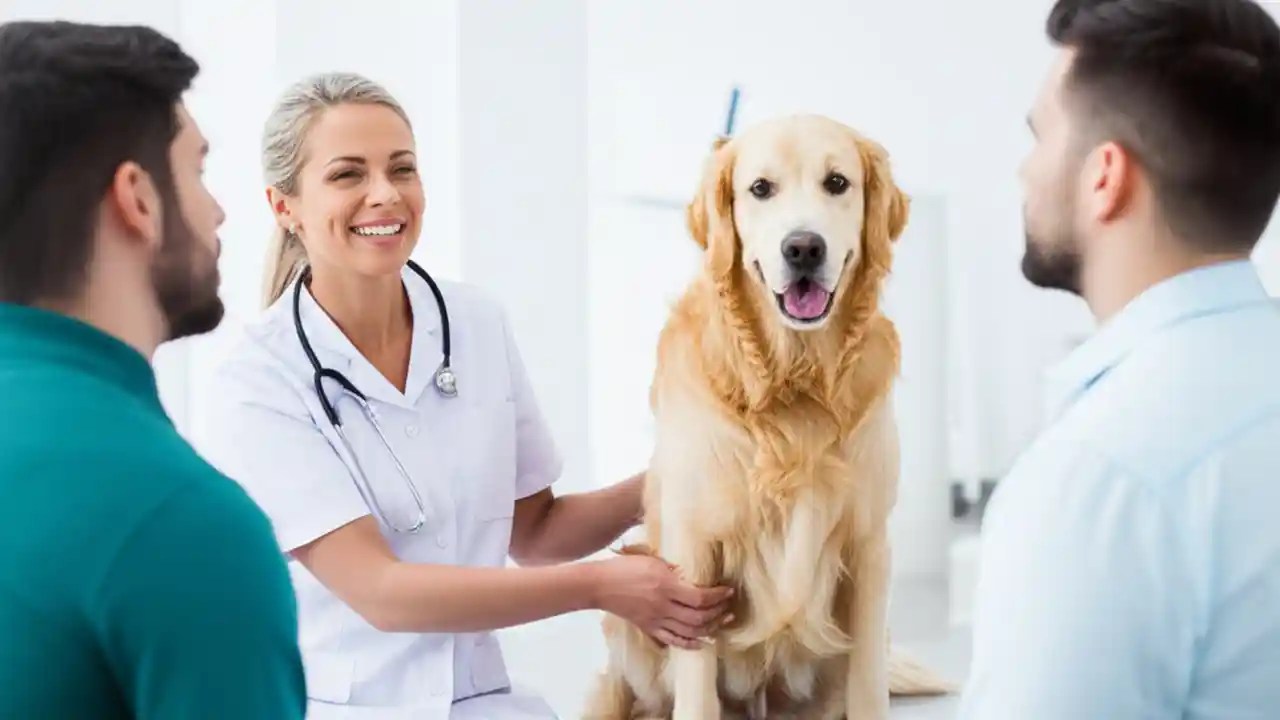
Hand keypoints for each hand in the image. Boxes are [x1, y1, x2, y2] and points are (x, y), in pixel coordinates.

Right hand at [590, 554, 733, 648]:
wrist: (600, 584)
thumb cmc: (625, 567)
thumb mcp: (652, 560)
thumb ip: (674, 569)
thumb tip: (693, 575)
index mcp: (665, 586)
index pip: (699, 597)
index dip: (718, 596)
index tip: (729, 591)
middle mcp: (663, 606)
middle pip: (698, 618)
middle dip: (718, 613)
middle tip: (728, 606)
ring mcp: (656, 620)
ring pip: (689, 632)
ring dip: (709, 629)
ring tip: (722, 622)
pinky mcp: (648, 628)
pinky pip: (672, 640)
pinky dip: (689, 644)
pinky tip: (702, 642)